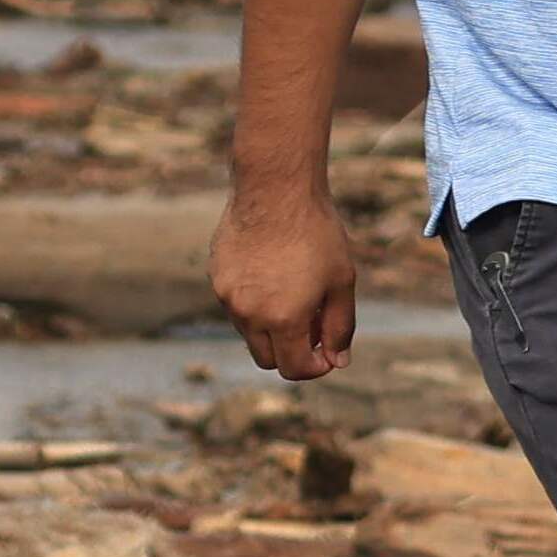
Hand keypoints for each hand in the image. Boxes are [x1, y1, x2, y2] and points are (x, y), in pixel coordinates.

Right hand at [214, 185, 363, 380]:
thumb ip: (340, 327)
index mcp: (283, 320)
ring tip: (293, 291)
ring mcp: (227, 296)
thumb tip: (337, 360)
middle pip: (267, 358)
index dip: (314, 367)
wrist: (276, 188)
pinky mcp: (215, 276)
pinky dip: (253, 301)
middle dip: (290, 351)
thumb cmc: (316, 233)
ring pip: (249, 331)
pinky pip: (235, 303)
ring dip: (270, 326)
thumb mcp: (341, 282)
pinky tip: (271, 270)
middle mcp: (249, 315)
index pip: (293, 369)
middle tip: (312, 325)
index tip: (326, 352)